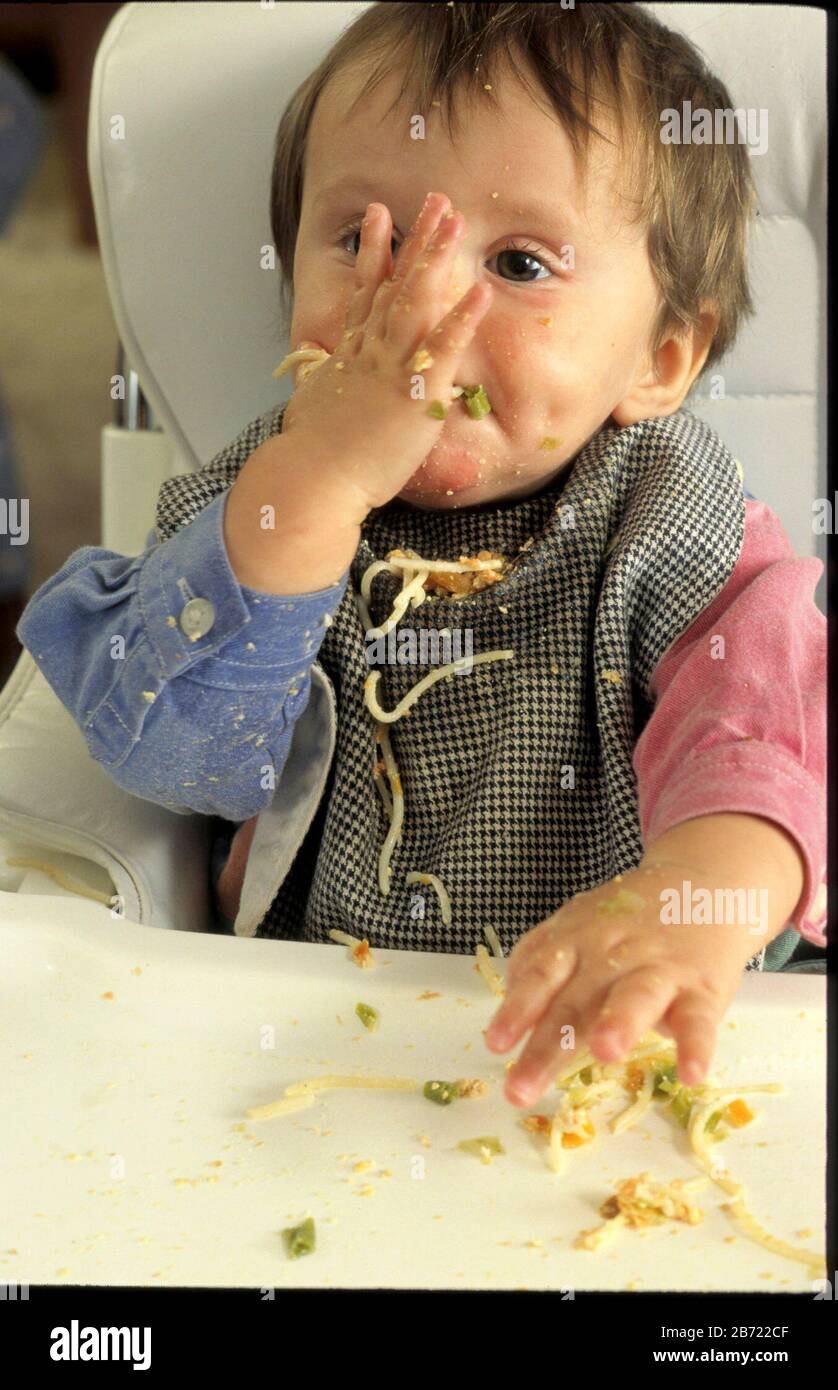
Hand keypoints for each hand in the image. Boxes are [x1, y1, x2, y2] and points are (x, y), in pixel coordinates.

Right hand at [280, 192, 492, 513]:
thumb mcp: (313, 412)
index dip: (375, 254)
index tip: (380, 216)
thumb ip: (323, 394)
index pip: (365, 294)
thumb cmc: (310, 458)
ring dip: (437, 258)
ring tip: (456, 221)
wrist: (312, 478)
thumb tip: (320, 392)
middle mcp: (369, 351)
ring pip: (416, 300)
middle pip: (395, 285)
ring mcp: (391, 367)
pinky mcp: (415, 392)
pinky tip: (481, 291)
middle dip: (416, 240)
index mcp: (348, 356)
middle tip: (434, 201)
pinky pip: (443, 348)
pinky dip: (462, 318)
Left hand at [484, 861, 760, 1107]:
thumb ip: (542, 963)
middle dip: (548, 1047)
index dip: (517, 1009)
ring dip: (620, 1022)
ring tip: (605, 1053)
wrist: (702, 883)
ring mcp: (659, 969)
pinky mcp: (702, 988)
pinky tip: (690, 1074)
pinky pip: (698, 1019)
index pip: (540, 977)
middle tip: (522, 1090)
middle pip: (577, 1002)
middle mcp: (612, 954)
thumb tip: (510, 1009)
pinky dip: (696, 1046)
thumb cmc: (630, 921)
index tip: (496, 1045)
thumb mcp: (578, 925)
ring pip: (637, 995)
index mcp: (576, 942)